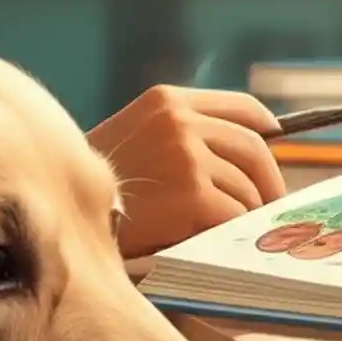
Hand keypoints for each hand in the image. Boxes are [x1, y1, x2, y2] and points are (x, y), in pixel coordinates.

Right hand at [87, 85, 287, 258]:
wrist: (63, 212)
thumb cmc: (99, 183)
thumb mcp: (136, 136)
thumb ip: (182, 135)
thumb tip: (243, 160)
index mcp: (167, 101)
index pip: (241, 108)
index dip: (267, 128)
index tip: (278, 143)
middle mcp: (180, 121)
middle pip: (254, 149)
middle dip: (268, 182)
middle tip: (269, 206)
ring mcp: (187, 157)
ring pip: (246, 190)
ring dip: (240, 214)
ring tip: (220, 229)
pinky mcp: (192, 194)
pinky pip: (233, 216)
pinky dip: (227, 232)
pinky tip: (206, 239)